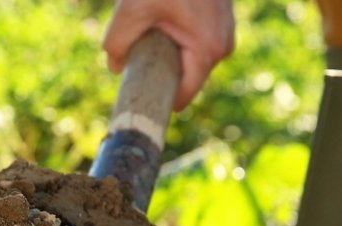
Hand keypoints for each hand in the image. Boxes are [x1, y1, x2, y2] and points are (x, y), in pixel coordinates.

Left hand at [103, 0, 234, 110]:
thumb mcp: (132, 9)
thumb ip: (117, 43)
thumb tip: (115, 67)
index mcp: (208, 50)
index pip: (183, 95)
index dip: (158, 99)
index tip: (137, 97)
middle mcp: (223, 46)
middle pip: (187, 77)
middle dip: (162, 70)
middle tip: (138, 54)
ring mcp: (226, 31)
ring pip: (191, 58)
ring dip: (169, 51)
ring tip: (152, 30)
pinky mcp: (222, 19)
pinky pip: (197, 41)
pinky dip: (178, 37)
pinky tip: (163, 21)